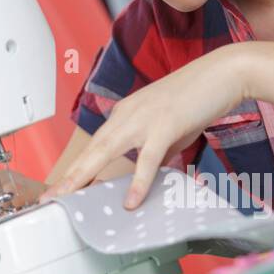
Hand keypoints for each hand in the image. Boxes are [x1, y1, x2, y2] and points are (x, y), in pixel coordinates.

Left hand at [40, 44, 248, 208]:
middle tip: (51, 197)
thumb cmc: (197, 98)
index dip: (77, 166)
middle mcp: (128, 113)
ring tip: (70, 197)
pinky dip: (138, 181)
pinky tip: (131, 200)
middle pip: (92, 149)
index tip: (61, 187)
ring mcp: (144, 118)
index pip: (95, 144)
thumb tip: (149, 172)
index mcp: (125, 113)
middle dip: (70, 175)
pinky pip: (148, 158)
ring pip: (107, 150)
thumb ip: (154, 149)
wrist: (222, 73)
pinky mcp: (165, 124)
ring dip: (86, 175)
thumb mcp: (167, 129)